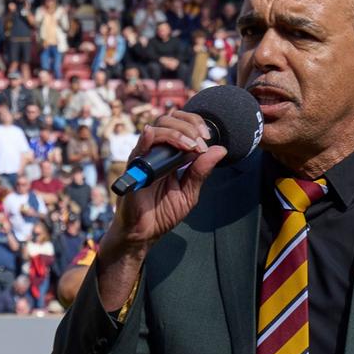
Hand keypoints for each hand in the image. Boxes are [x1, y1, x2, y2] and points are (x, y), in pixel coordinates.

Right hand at [108, 108, 227, 252]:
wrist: (145, 234)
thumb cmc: (163, 213)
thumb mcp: (189, 192)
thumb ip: (201, 171)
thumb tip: (220, 149)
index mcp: (169, 155)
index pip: (180, 124)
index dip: (195, 124)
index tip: (208, 138)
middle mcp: (156, 152)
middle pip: (169, 120)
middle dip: (189, 126)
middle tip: (201, 142)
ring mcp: (144, 159)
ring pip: (157, 129)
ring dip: (177, 134)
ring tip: (190, 147)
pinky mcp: (133, 170)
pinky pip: (138, 149)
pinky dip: (146, 139)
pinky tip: (152, 133)